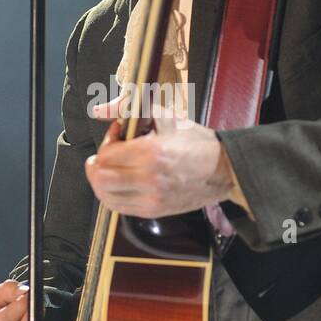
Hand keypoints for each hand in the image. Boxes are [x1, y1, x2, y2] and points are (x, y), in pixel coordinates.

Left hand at [86, 95, 235, 216]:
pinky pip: (119, 207)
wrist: (223, 169)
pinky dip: (113, 194)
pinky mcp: (153, 211)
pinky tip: (121, 181)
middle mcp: (149, 180)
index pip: (106, 156)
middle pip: (100, 179)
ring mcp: (151, 199)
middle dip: (98, 164)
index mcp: (151, 153)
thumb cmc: (196, 142)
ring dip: (102, 180)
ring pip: (106, 196)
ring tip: (112, 168)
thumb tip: (99, 108)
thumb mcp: (164, 116)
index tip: (117, 134)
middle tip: (108, 153)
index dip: (106, 143)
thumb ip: (127, 108)